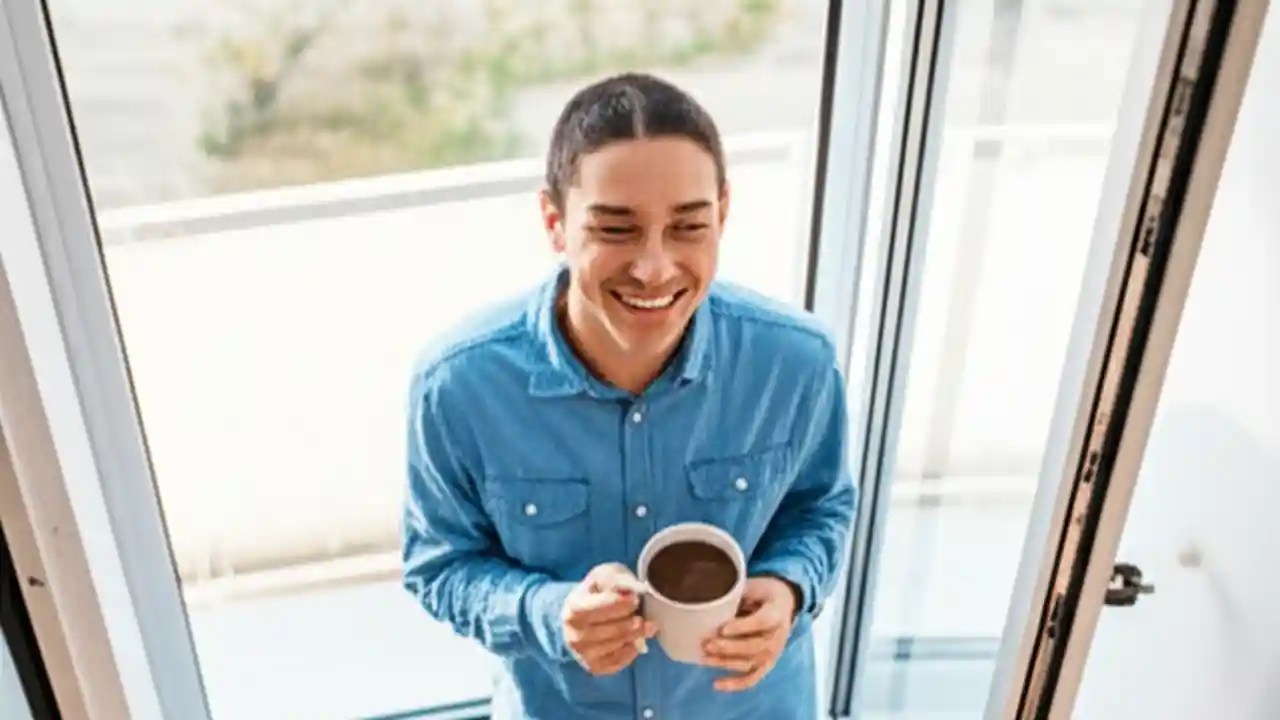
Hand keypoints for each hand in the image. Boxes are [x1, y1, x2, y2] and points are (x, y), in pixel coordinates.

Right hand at [562, 563, 657, 675]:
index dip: (620, 604)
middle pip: (611, 630)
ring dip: (635, 636)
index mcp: (573, 608)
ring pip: (616, 646)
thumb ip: (617, 579)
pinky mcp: (593, 667)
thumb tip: (635, 589)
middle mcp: (573, 634)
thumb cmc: (598, 592)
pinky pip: (617, 662)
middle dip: (632, 622)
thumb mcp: (605, 576)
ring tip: (645, 626)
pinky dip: (630, 652)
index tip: (635, 598)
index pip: (599, 608)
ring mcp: (582, 653)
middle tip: (644, 616)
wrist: (584, 615)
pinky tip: (635, 641)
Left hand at [703, 576, 797, 691]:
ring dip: (727, 663)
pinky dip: (735, 684)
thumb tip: (708, 599)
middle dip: (729, 647)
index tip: (723, 629)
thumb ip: (736, 594)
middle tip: (708, 644)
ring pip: (750, 663)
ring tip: (706, 658)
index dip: (743, 627)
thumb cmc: (764, 592)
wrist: (784, 603)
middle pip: (755, 646)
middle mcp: (777, 636)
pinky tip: (716, 684)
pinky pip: (752, 678)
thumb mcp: (754, 585)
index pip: (762, 621)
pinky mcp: (766, 664)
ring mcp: (773, 653)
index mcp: (777, 612)